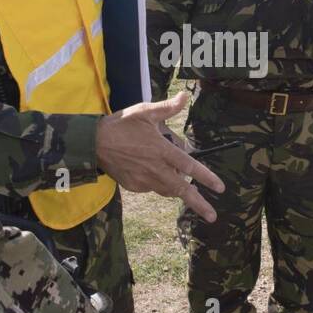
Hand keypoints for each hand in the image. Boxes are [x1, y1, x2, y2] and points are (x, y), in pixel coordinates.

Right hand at [96, 91, 224, 221]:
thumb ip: (168, 108)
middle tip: (212, 216)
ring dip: (177, 187)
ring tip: (181, 182)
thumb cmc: (121, 125)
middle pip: (182, 190)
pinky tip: (151, 169)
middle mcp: (155, 169)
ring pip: (167, 189)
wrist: (93, 143)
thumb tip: (185, 96)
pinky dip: (157, 181)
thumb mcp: (145, 112)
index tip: (220, 188)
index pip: (189, 166)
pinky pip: (152, 187)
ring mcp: (144, 180)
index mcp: (161, 151)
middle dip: (199, 204)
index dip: (206, 177)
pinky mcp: (134, 186)